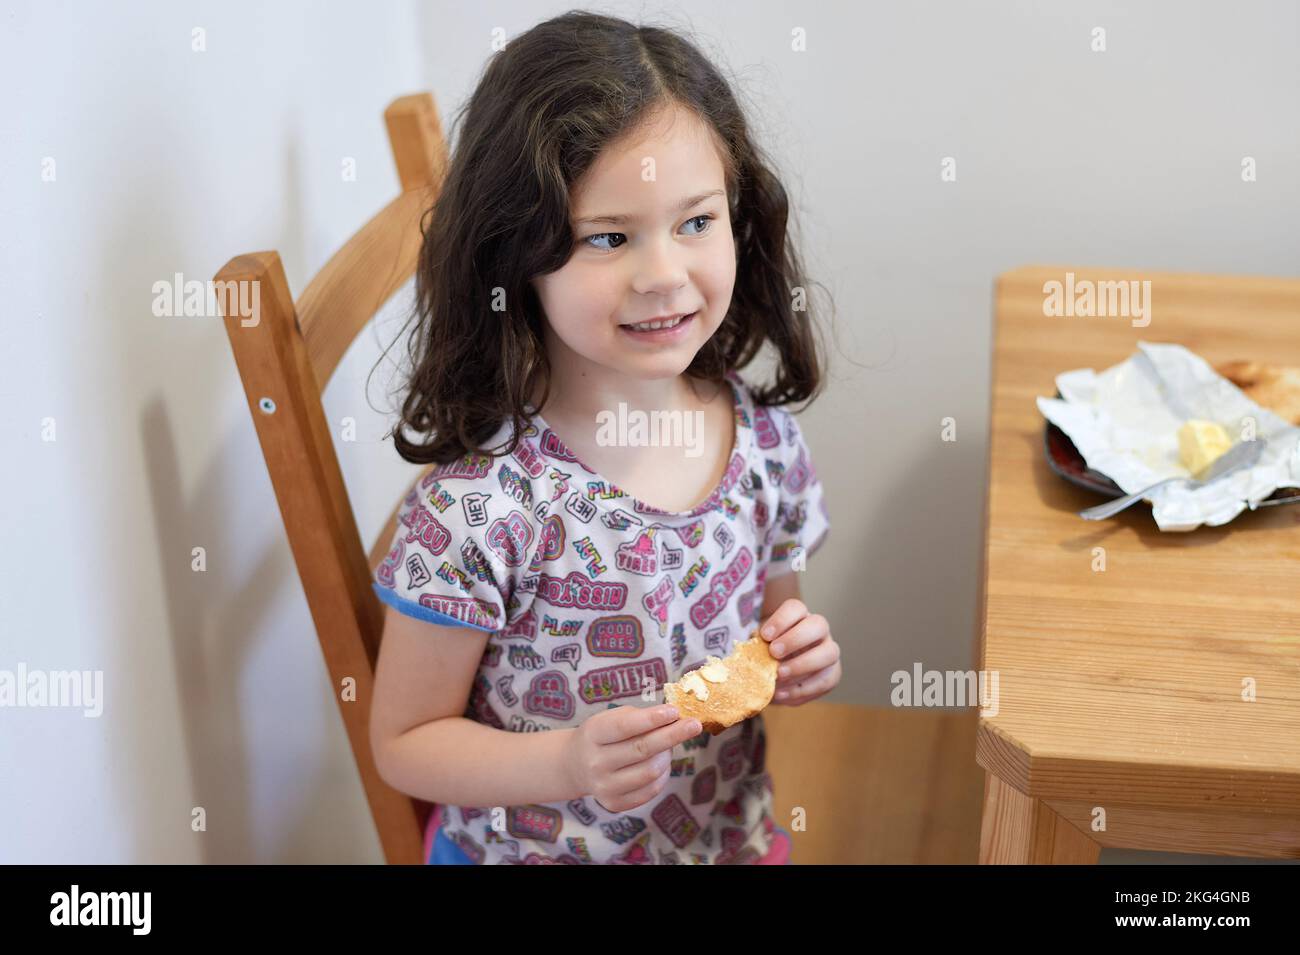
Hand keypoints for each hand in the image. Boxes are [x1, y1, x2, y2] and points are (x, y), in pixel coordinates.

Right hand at [562, 704, 701, 811]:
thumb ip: (640, 717)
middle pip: (642, 749)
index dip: (652, 719)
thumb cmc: (603, 735)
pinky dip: (663, 773)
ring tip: (670, 744)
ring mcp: (604, 786)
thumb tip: (676, 718)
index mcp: (593, 734)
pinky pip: (651, 789)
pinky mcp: (615, 803)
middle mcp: (595, 762)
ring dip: (668, 755)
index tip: (675, 711)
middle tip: (694, 724)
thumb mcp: (611, 718)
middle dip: (672, 735)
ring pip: (650, 771)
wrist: (576, 766)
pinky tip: (662, 762)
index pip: (625, 726)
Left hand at [759, 599, 839, 705]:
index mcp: (799, 617)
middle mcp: (818, 631)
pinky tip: (782, 694)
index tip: (765, 635)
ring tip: (779, 675)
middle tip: (774, 653)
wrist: (779, 677)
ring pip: (829, 652)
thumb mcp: (759, 647)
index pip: (796, 608)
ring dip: (803, 665)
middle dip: (795, 639)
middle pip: (818, 625)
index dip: (781, 619)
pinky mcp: (833, 674)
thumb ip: (756, 646)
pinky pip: (826, 680)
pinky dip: (803, 690)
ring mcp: (829, 651)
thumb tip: (748, 650)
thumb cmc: (767, 655)